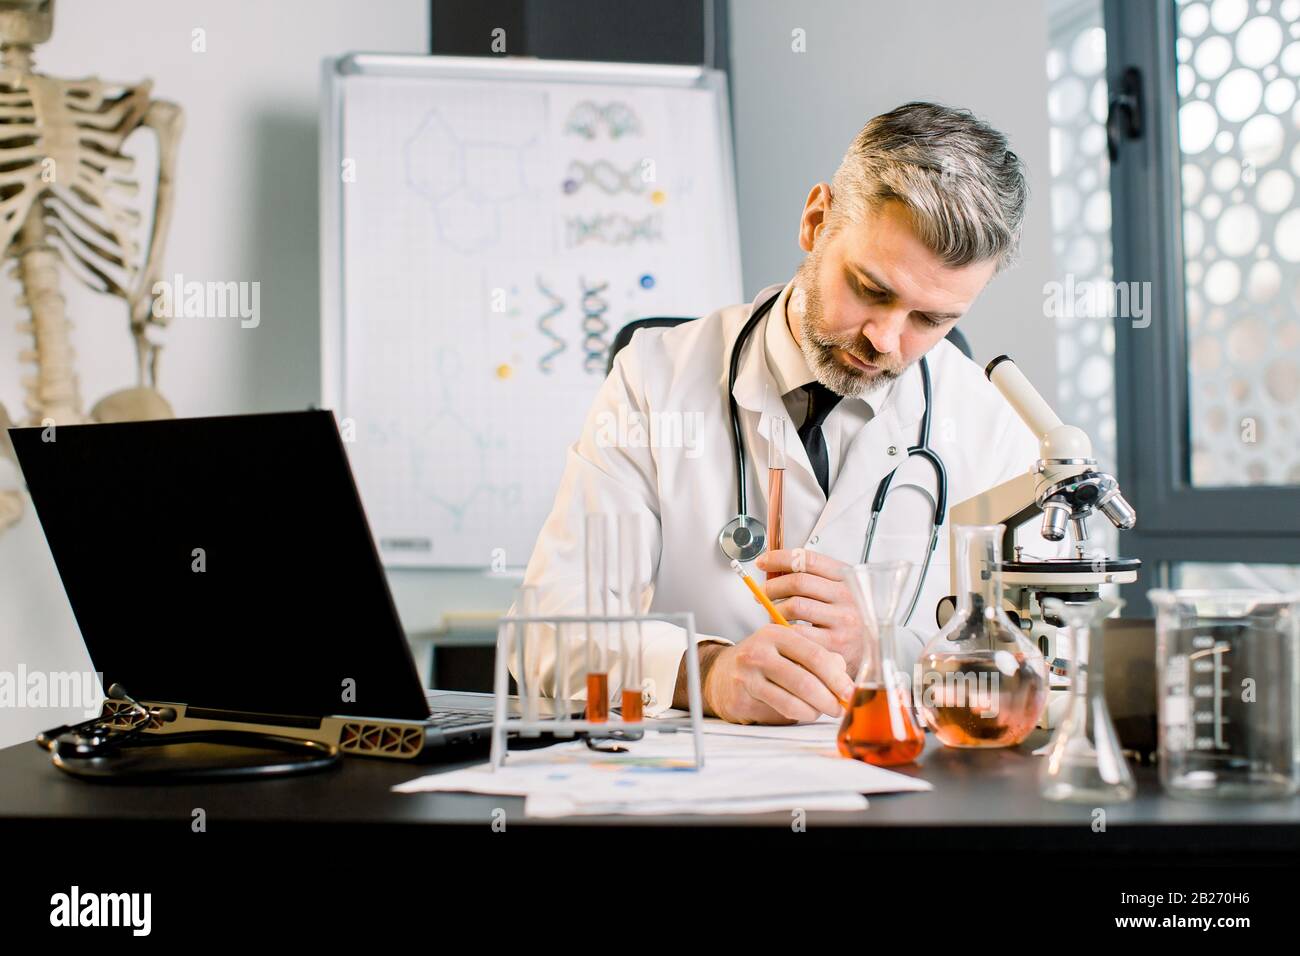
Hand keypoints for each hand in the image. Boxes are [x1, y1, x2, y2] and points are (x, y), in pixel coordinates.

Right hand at [703, 623, 852, 724]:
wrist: (722, 674)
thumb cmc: (765, 663)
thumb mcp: (789, 650)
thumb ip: (818, 659)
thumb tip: (843, 679)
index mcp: (776, 633)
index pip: (815, 655)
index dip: (837, 677)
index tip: (850, 692)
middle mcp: (759, 651)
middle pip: (804, 679)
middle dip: (828, 699)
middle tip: (838, 708)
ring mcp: (747, 675)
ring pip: (792, 699)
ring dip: (814, 711)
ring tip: (821, 711)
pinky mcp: (741, 696)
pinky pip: (778, 711)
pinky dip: (797, 715)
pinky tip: (802, 712)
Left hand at [755, 548, 863, 677]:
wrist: (870, 650)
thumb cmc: (847, 618)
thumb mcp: (837, 591)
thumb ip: (811, 578)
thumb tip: (772, 569)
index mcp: (845, 577)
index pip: (807, 559)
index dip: (779, 558)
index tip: (763, 562)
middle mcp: (846, 596)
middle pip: (798, 582)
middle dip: (772, 586)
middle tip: (762, 592)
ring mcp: (842, 620)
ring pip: (795, 606)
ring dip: (774, 609)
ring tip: (772, 613)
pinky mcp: (835, 644)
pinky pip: (797, 633)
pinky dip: (783, 630)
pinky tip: (782, 631)